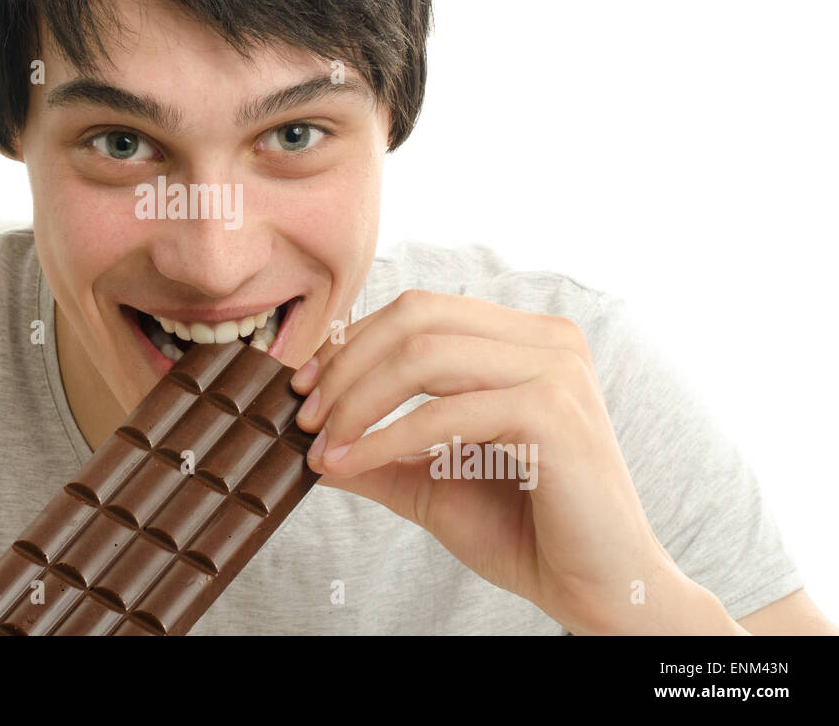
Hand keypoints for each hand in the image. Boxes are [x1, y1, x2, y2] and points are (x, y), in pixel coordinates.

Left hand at [290, 288, 717, 634]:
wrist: (598, 591)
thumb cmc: (525, 532)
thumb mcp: (433, 481)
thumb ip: (378, 450)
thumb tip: (307, 433)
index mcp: (527, 340)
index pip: (420, 311)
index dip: (353, 342)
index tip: (303, 385)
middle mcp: (548, 340)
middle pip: (416, 318)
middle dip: (347, 365)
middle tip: (304, 413)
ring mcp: (556, 370)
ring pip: (423, 356)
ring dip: (357, 400)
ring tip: (323, 442)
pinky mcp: (553, 413)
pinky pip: (445, 413)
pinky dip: (385, 437)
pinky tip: (351, 462)